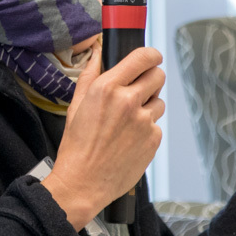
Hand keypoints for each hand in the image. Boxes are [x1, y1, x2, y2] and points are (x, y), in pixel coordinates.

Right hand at [40, 47, 164, 229]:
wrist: (83, 183)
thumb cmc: (76, 147)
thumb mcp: (76, 105)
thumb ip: (90, 74)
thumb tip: (97, 52)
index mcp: (107, 88)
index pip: (142, 57)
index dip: (151, 55)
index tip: (152, 57)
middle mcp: (128, 101)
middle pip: (158, 75)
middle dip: (151, 79)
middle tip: (140, 89)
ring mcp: (144, 121)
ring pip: (159, 102)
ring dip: (148, 106)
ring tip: (127, 122)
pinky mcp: (153, 140)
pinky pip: (157, 125)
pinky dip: (147, 129)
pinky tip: (129, 140)